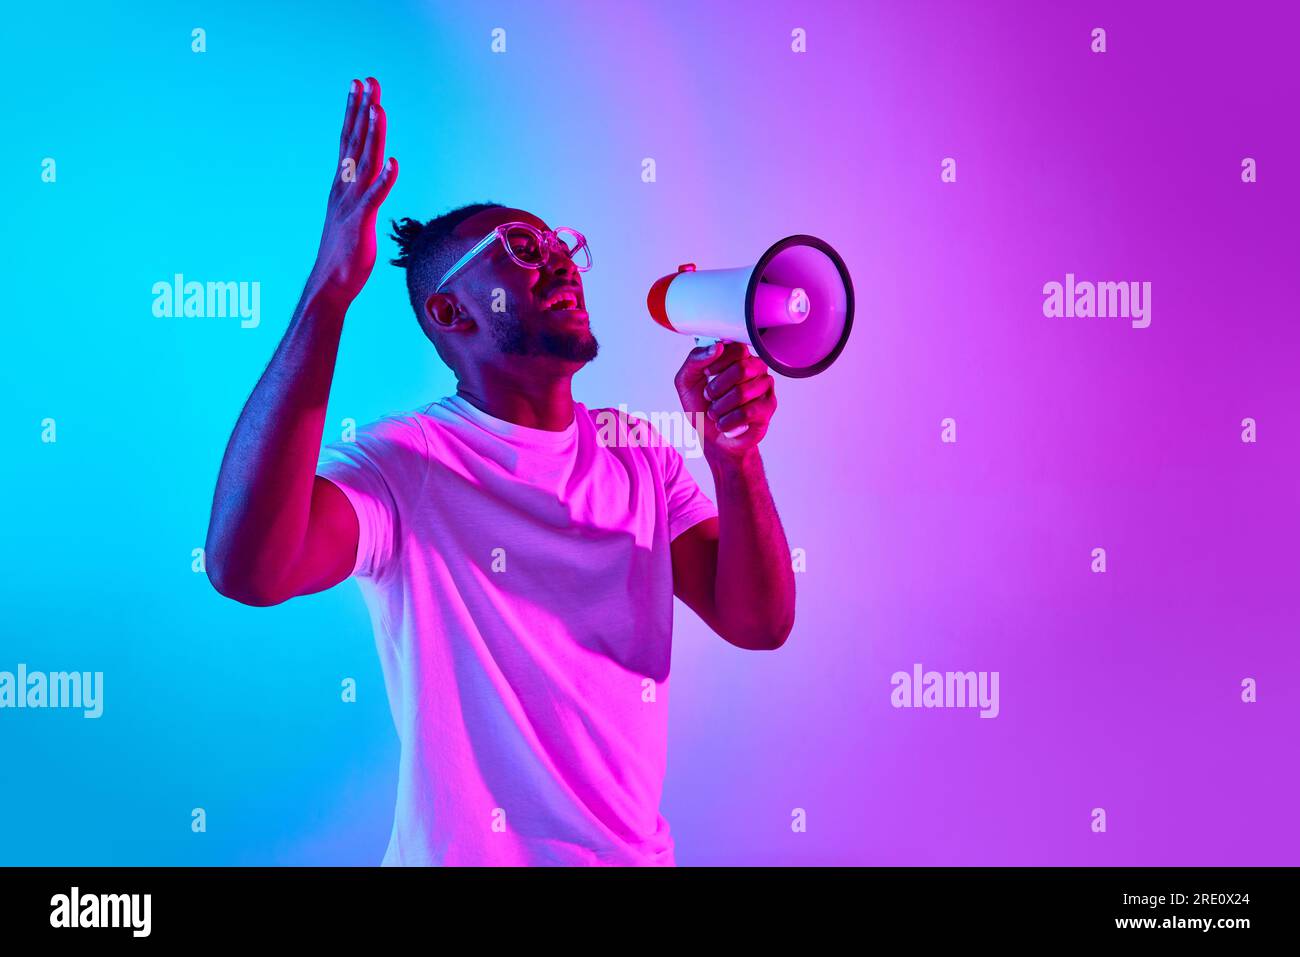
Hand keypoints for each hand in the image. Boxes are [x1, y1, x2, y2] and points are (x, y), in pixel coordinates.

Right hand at [307, 77, 398, 306]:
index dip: (354, 112)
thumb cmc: (343, 254)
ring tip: (378, 108)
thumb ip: (360, 195)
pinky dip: (384, 180)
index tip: (359, 86)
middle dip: (361, 109)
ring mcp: (351, 204)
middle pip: (353, 141)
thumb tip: (370, 179)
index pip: (347, 140)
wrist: (330, 284)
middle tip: (367, 80)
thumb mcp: (352, 217)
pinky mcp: (361, 222)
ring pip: (363, 162)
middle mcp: (343, 188)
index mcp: (341, 185)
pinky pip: (375, 198)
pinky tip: (394, 162)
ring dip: (372, 134)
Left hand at [674, 340, 776, 463]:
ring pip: (742, 393)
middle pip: (742, 369)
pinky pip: (746, 413)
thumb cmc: (701, 407)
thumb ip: (695, 359)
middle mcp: (755, 368)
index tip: (707, 374)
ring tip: (716, 413)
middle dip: (716, 388)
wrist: (711, 438)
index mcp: (737, 357)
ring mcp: (764, 388)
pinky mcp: (768, 408)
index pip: (737, 348)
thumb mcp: (686, 381)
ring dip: (720, 408)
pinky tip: (725, 424)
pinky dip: (727, 422)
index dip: (719, 362)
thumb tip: (717, 347)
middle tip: (710, 397)